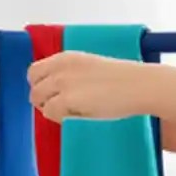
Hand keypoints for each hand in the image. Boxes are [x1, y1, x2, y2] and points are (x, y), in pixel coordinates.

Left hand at [27, 51, 156, 122]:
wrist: (141, 86)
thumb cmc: (125, 80)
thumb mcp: (91, 67)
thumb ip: (70, 74)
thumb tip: (56, 91)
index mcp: (66, 57)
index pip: (35, 72)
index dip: (43, 86)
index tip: (55, 94)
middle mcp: (60, 67)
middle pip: (34, 88)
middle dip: (44, 99)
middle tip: (62, 108)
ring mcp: (62, 83)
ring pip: (39, 101)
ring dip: (53, 110)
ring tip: (75, 112)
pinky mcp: (67, 100)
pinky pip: (51, 113)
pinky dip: (62, 118)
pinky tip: (80, 116)